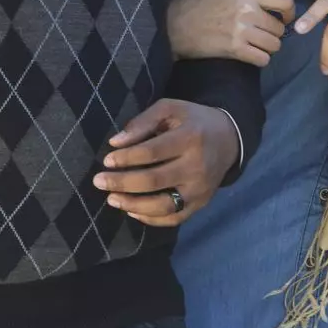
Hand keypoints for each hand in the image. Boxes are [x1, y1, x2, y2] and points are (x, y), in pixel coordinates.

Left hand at [96, 99, 239, 226]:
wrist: (228, 139)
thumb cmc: (192, 121)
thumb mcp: (170, 109)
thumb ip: (143, 122)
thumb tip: (115, 143)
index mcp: (190, 138)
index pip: (151, 152)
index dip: (126, 158)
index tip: (107, 160)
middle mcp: (197, 167)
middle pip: (153, 181)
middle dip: (122, 183)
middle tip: (99, 181)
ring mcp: (200, 189)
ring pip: (163, 206)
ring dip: (133, 205)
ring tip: (112, 199)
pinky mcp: (201, 203)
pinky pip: (174, 218)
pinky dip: (151, 218)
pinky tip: (132, 211)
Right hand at [167, 0, 293, 65]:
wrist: (174, 23)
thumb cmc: (200, 0)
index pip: (285, 1)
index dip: (289, 11)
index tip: (283, 16)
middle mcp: (248, 11)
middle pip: (280, 27)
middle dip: (275, 31)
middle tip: (263, 31)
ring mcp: (242, 32)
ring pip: (274, 45)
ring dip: (268, 46)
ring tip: (257, 42)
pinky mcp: (234, 50)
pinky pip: (262, 59)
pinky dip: (260, 59)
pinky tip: (251, 53)